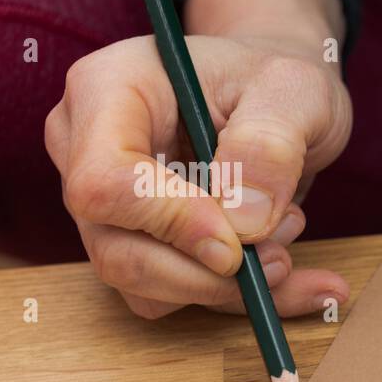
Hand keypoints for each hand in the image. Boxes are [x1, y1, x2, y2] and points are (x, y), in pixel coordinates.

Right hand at [44, 0, 352, 317]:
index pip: (104, 182)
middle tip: (281, 257)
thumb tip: (243, 223)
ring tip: (288, 233)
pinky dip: (237, 299)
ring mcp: (104, 204)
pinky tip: (291, 278)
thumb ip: (270, 145)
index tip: (239, 243)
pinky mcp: (134, 243)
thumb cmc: (277, 82)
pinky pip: (174, 297)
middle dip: (207, 274)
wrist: (279, 100)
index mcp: (107, 92)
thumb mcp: (295, 91)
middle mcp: (86, 149)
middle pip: (116, 249)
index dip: (171, 224)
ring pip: (143, 285)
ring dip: (227, 286)